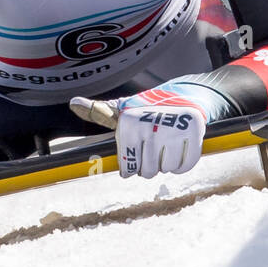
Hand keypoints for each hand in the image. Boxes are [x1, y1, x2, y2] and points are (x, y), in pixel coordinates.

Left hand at [70, 91, 207, 178]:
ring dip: (167, 163)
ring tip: (167, 144)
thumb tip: (73, 103)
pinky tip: (180, 149)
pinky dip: (183, 163)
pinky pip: (185, 165)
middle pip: (148, 171)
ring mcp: (173, 127)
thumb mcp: (123, 109)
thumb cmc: (148, 108)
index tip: (138, 151)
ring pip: (167, 169)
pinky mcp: (194, 131)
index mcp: (128, 121)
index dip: (133, 165)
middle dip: (151, 164)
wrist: (185, 95)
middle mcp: (148, 124)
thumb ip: (100, 112)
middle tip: (155, 146)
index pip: (128, 167)